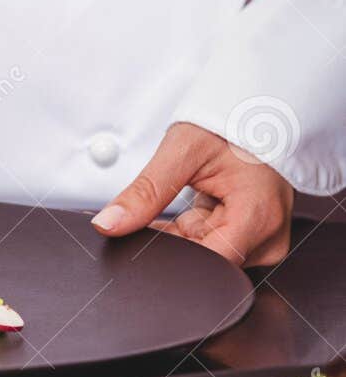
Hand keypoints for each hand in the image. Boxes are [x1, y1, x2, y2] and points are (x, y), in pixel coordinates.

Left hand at [91, 120, 292, 266]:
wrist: (254, 113)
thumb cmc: (229, 125)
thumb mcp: (182, 151)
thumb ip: (145, 193)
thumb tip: (109, 224)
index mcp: (259, 217)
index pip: (207, 263)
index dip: (168, 258)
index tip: (138, 241)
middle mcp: (267, 238)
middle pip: (205, 262)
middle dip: (171, 244)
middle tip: (153, 214)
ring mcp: (263, 240)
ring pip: (205, 256)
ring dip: (180, 237)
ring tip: (180, 202)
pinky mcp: (252, 237)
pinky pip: (211, 246)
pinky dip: (190, 232)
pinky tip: (182, 212)